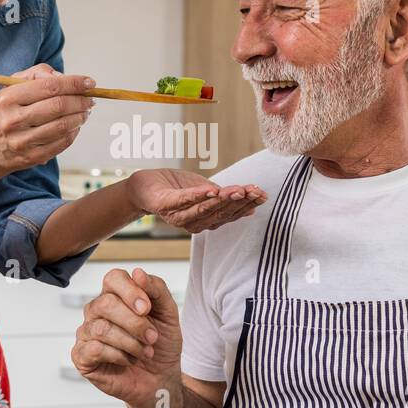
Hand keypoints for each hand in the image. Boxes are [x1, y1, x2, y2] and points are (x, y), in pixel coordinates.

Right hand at [0, 64, 93, 174]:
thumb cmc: (5, 112)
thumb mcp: (11, 87)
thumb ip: (36, 74)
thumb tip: (63, 77)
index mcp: (8, 98)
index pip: (49, 86)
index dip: (74, 83)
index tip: (89, 83)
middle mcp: (13, 120)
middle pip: (59, 106)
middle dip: (81, 101)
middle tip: (90, 100)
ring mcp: (22, 141)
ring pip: (63, 126)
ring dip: (80, 117)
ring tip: (85, 112)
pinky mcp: (32, 157)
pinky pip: (62, 143)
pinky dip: (74, 133)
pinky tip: (75, 126)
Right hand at [70, 267, 182, 407]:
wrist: (161, 378)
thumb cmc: (161, 344)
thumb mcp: (168, 313)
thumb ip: (156, 289)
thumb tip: (137, 272)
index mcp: (115, 295)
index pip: (113, 278)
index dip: (131, 291)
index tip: (147, 309)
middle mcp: (96, 311)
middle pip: (106, 303)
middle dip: (135, 323)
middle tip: (152, 337)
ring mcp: (86, 333)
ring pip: (101, 329)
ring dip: (131, 343)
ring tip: (144, 352)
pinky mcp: (81, 356)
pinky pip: (95, 349)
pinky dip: (119, 356)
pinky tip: (127, 361)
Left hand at [126, 168, 265, 233]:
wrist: (145, 184)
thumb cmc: (176, 188)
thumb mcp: (206, 191)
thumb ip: (225, 199)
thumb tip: (253, 205)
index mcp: (205, 220)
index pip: (230, 214)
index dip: (247, 205)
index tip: (262, 194)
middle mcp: (193, 223)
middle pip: (220, 213)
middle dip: (239, 202)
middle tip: (254, 190)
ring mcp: (178, 216)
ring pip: (205, 209)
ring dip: (222, 200)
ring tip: (238, 190)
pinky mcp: (164, 205)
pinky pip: (184, 201)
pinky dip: (198, 196)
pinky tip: (211, 189)